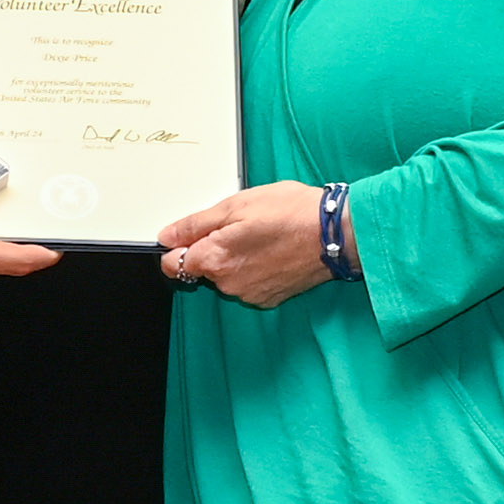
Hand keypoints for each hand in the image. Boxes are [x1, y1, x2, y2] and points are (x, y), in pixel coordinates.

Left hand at [155, 180, 339, 307]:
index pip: (171, 264)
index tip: (195, 233)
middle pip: (203, 268)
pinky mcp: (269, 299)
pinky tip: (273, 251)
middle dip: (214, 249)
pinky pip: (249, 284)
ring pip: (227, 276)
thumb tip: (167, 236)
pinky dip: (255, 269)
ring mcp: (249, 294)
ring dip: (237, 259)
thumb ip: (196, 224)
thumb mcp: (237, 205)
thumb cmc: (291, 213)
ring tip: (262, 237)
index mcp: (214, 259)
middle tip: (241, 226)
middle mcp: (227, 284)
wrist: (335, 234)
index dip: (179, 245)